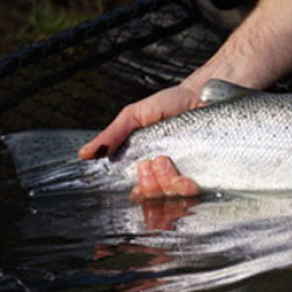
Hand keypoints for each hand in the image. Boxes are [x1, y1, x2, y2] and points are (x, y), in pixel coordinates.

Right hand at [78, 86, 202, 200]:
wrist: (205, 94)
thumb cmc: (172, 103)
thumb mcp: (136, 115)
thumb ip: (112, 134)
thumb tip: (84, 154)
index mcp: (147, 165)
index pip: (136, 190)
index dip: (134, 189)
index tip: (137, 169)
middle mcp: (166, 175)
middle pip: (151, 198)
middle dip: (149, 184)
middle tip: (152, 161)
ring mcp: (186, 176)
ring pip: (170, 198)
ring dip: (165, 183)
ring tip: (166, 159)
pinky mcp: (207, 177)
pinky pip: (194, 195)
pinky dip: (185, 189)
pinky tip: (185, 176)